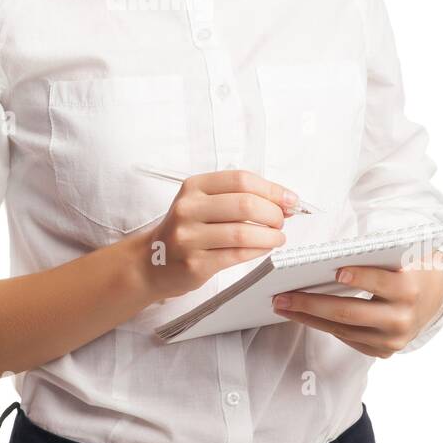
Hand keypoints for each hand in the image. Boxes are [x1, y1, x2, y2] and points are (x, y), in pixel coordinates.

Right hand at [136, 169, 296, 303]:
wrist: (152, 262)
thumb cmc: (187, 230)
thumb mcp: (203, 202)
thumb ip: (238, 197)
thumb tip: (284, 200)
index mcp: (194, 187)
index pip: (241, 179)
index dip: (272, 189)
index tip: (290, 200)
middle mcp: (189, 209)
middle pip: (245, 204)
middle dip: (274, 213)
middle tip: (282, 220)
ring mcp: (189, 237)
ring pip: (243, 233)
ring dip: (270, 235)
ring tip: (277, 237)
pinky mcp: (195, 263)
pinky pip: (237, 255)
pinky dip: (259, 250)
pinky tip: (265, 248)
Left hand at [271, 251, 442, 357]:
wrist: (434, 298)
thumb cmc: (407, 268)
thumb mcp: (401, 257)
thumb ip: (375, 257)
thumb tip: (329, 259)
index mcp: (409, 289)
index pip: (381, 282)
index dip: (360, 277)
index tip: (336, 271)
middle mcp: (402, 318)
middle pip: (350, 312)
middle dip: (311, 304)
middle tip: (282, 295)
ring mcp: (392, 340)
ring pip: (343, 329)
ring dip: (308, 317)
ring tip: (283, 305)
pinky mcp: (383, 351)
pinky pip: (347, 338)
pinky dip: (323, 325)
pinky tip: (302, 315)